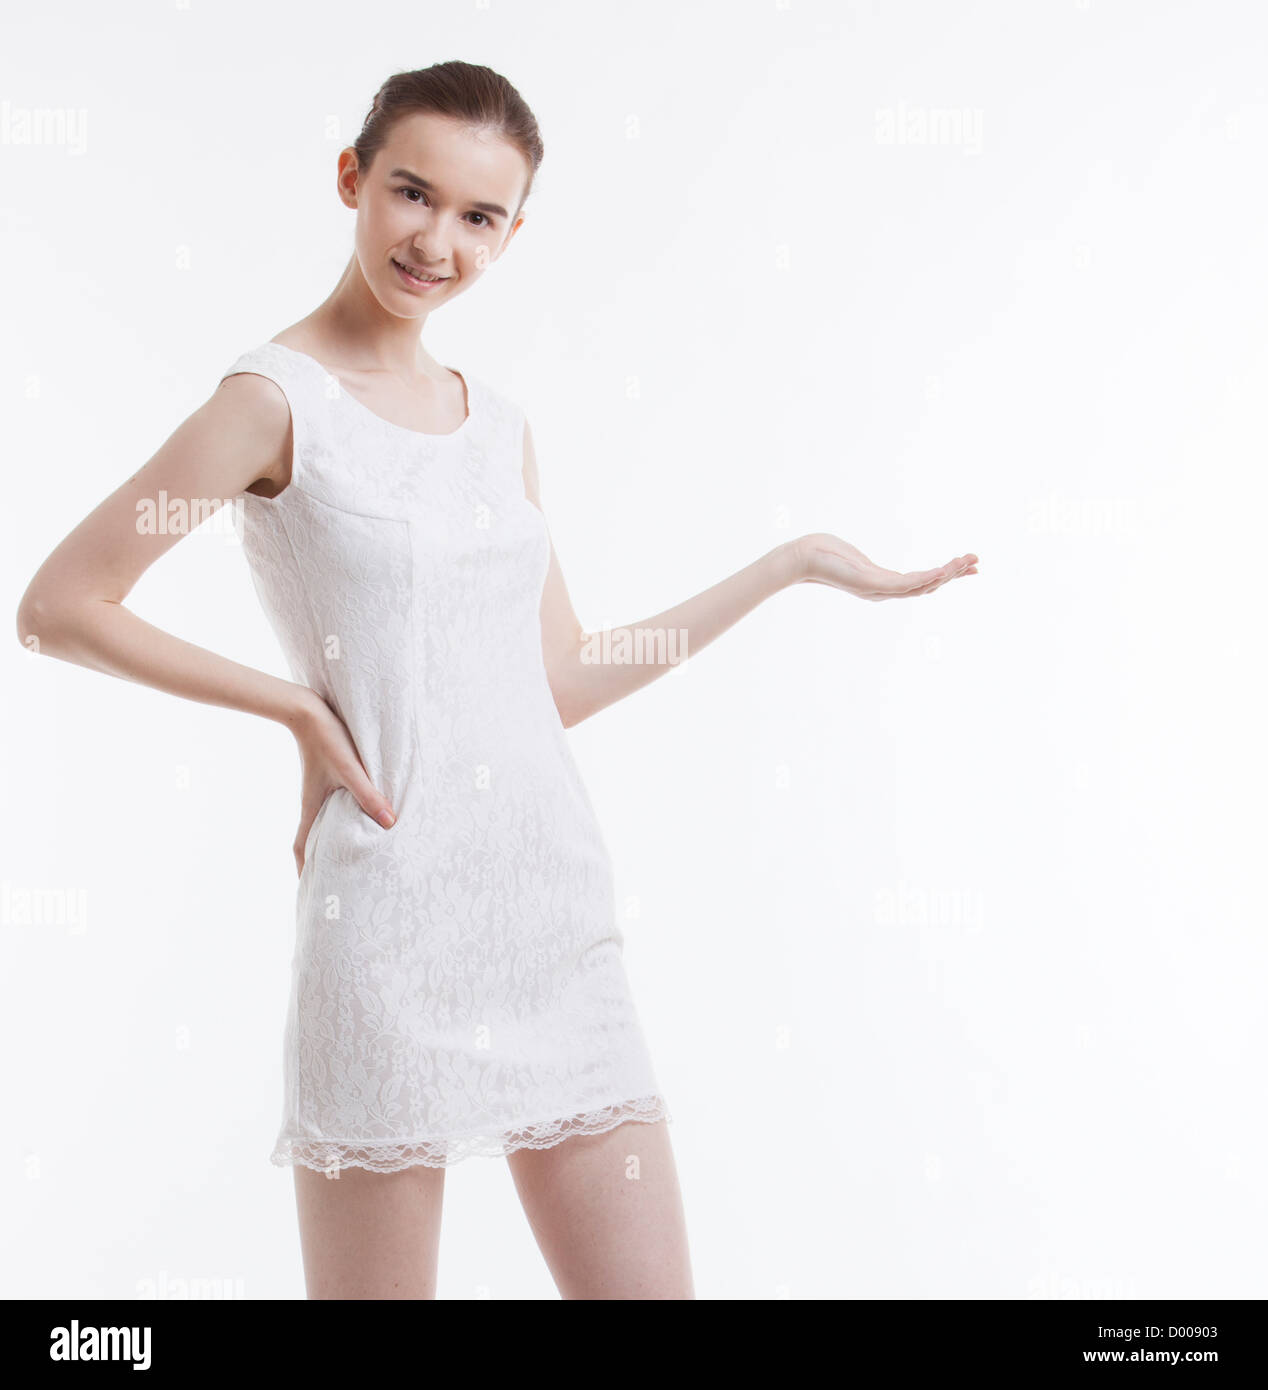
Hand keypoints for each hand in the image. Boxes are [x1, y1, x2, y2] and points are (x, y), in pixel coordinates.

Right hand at [289, 688, 396, 876]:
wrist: (309, 708)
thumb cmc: (327, 738)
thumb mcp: (350, 769)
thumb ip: (368, 795)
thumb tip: (390, 823)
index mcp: (313, 807)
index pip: (303, 847)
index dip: (304, 871)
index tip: (309, 891)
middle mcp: (314, 803)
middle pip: (314, 840)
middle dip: (322, 861)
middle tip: (337, 880)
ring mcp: (321, 791)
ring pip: (326, 823)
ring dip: (335, 839)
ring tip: (354, 854)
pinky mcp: (329, 778)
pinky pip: (336, 805)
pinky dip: (345, 817)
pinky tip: (361, 817)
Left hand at [792, 533, 977, 599]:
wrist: (801, 557)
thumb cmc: (823, 553)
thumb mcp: (852, 558)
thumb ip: (863, 563)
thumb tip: (857, 557)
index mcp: (882, 585)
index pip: (921, 584)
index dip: (945, 577)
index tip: (966, 566)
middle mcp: (883, 592)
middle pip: (927, 587)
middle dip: (954, 575)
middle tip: (978, 564)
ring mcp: (878, 590)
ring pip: (921, 586)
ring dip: (947, 575)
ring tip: (968, 562)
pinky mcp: (871, 584)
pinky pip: (905, 583)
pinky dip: (926, 578)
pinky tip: (942, 571)